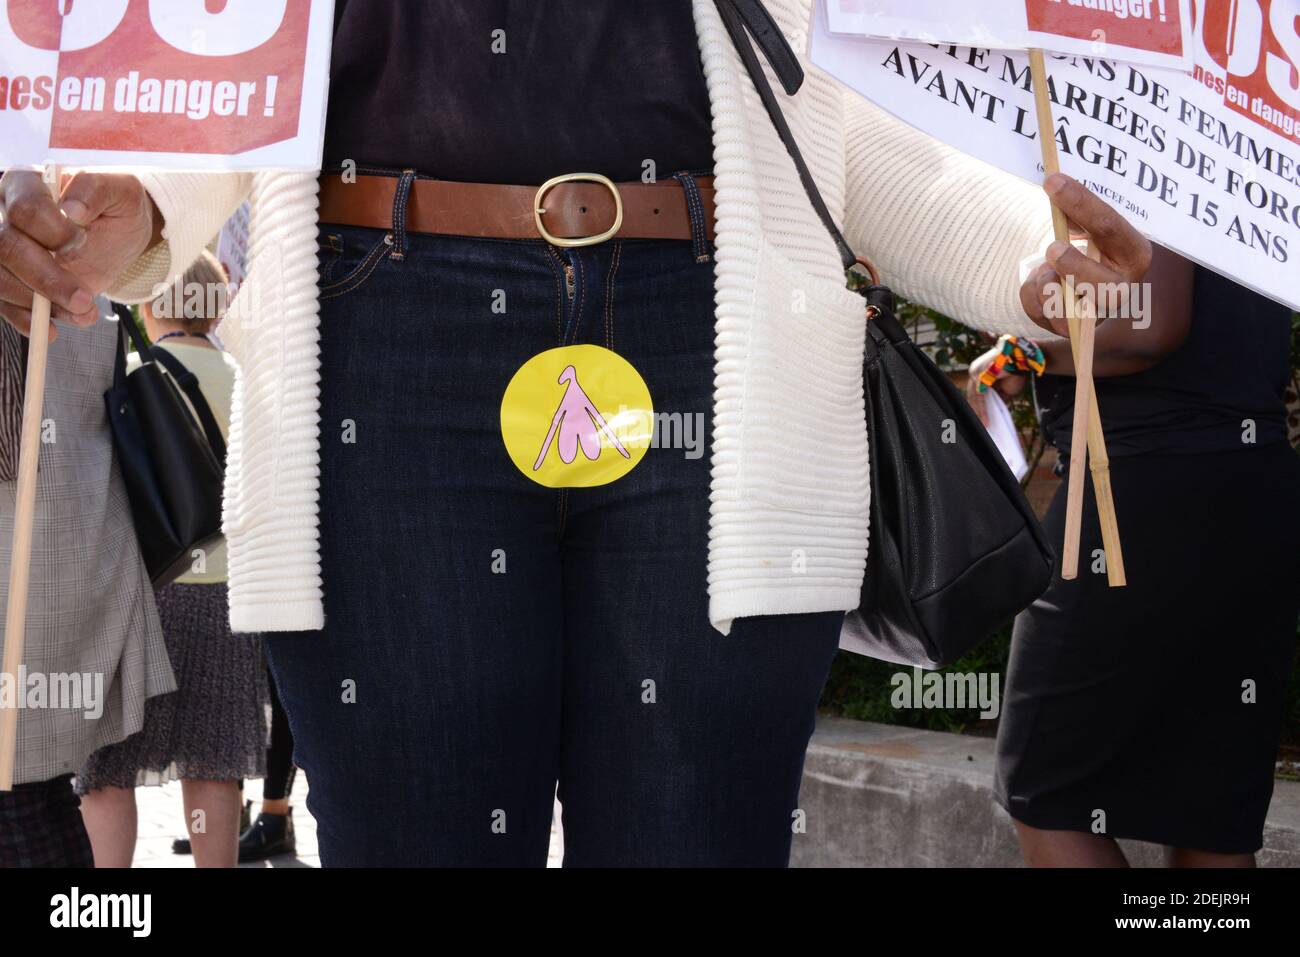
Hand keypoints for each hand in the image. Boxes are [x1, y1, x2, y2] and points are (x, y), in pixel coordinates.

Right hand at [0, 170, 158, 339]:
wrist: (118, 235)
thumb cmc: (116, 208)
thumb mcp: (121, 191)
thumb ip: (96, 189)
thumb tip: (73, 209)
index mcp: (26, 183)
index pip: (24, 208)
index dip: (52, 232)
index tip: (81, 244)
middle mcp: (4, 213)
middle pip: (4, 246)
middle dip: (45, 278)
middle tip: (83, 298)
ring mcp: (4, 247)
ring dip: (38, 303)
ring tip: (81, 313)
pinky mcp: (11, 277)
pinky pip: (2, 301)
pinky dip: (25, 320)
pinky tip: (51, 328)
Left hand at [966, 343, 1027, 426]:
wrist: (1023, 358)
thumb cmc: (1017, 371)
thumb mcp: (1007, 388)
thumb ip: (998, 398)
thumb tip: (993, 411)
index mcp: (980, 371)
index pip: (975, 392)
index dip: (978, 406)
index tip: (981, 418)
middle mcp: (975, 370)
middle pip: (972, 395)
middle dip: (977, 411)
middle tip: (981, 425)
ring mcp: (975, 372)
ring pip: (974, 397)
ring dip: (979, 413)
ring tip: (984, 426)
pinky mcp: (979, 376)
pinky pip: (979, 397)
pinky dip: (982, 409)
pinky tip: (986, 420)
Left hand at [1020, 173, 1152, 337]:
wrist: (1083, 285)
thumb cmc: (1090, 250)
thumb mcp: (1089, 229)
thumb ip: (1077, 214)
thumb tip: (1056, 186)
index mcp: (1134, 253)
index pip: (1109, 226)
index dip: (1080, 203)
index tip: (1052, 182)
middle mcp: (1122, 288)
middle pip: (1101, 284)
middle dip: (1073, 267)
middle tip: (1051, 248)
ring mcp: (1096, 313)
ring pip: (1066, 305)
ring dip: (1044, 281)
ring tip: (1044, 268)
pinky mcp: (1070, 329)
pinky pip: (1042, 313)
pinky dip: (1031, 294)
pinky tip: (1039, 283)